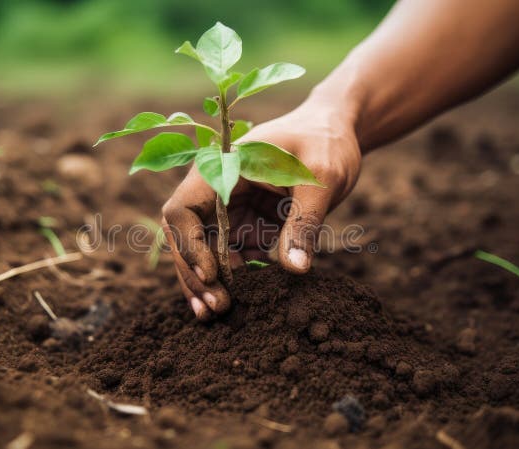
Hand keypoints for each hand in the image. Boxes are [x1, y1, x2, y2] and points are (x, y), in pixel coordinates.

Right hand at [161, 95, 361, 319]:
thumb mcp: (322, 178)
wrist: (336, 132)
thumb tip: (294, 269)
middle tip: (216, 308)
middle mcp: (216, 190)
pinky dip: (230, 281)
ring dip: (207, 283)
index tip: (213, 275)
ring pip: (203, 251)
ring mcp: (229, 210)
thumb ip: (306, 221)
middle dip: (194, 273)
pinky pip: (230, 257)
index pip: (182, 210)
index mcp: (221, 167)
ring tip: (218, 314)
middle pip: (185, 236)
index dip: (189, 245)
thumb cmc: (325, 143)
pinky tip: (235, 305)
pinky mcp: (247, 225)